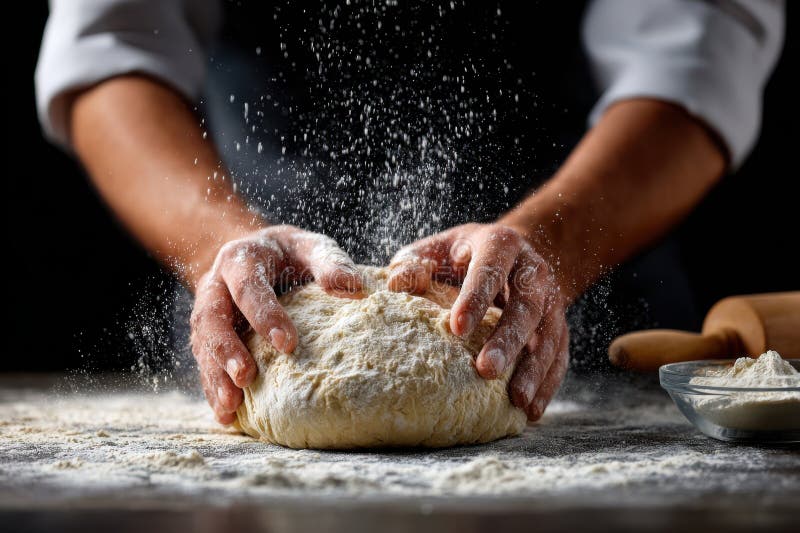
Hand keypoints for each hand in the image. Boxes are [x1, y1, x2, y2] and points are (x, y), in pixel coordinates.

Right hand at [190, 225, 362, 423]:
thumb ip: (329, 263)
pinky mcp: (207, 336)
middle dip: (226, 349)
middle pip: (211, 318)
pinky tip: (228, 416)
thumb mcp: (310, 247)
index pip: (248, 287)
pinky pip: (204, 363)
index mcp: (240, 259)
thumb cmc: (291, 253)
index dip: (265, 314)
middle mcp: (215, 285)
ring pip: (202, 345)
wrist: (258, 252)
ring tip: (232, 406)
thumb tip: (355, 288)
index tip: (288, 344)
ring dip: (215, 376)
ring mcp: (206, 312)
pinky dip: (213, 389)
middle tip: (246, 378)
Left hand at [388, 223, 568, 419]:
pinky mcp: (559, 326)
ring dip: (533, 368)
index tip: (457, 329)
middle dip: (508, 338)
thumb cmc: (460, 259)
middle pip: (526, 305)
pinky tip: (531, 409)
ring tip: (516, 400)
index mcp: (500, 244)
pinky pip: (559, 356)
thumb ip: (413, 264)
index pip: (490, 268)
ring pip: (548, 334)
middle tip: (487, 370)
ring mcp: (551, 299)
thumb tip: (398, 285)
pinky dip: (547, 383)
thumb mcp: (434, 251)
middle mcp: (532, 270)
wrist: (512, 257)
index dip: (476, 297)